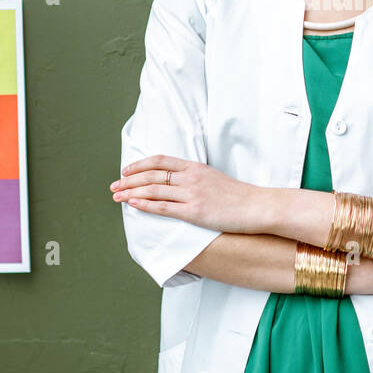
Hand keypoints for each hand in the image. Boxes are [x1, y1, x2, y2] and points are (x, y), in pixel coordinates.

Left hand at [110, 155, 269, 233]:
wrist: (258, 206)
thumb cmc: (238, 196)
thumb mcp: (215, 178)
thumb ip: (195, 177)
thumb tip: (178, 182)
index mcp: (196, 167)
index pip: (161, 160)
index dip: (140, 164)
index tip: (126, 170)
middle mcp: (191, 177)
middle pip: (152, 175)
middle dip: (129, 179)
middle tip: (114, 185)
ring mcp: (193, 194)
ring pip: (154, 190)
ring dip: (132, 192)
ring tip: (116, 196)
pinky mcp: (195, 212)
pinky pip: (164, 207)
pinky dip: (146, 205)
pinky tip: (133, 204)